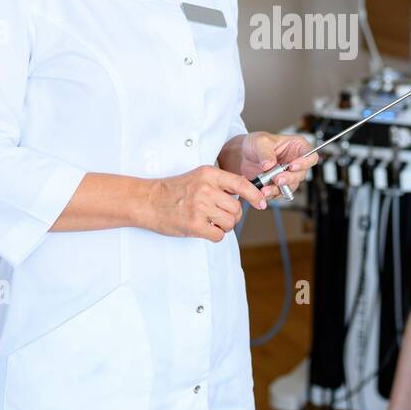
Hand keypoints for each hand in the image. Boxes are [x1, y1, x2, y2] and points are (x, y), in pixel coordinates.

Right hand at [147, 165, 267, 242]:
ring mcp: (200, 207)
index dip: (255, 195)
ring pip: (230, 223)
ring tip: (209, 222)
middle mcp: (206, 189)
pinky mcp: (194, 224)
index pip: (241, 184)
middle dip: (232, 216)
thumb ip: (219, 184)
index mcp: (209, 174)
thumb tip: (243, 196)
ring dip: (223, 226)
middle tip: (219, 216)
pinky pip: (218, 235)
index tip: (262, 202)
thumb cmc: (172, 191)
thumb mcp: (198, 177)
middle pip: (237, 209)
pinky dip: (214, 235)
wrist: (148, 200)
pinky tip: (204, 229)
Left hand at [235, 131, 317, 200]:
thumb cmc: (255, 143)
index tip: (292, 166)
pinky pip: (280, 193)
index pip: (311, 156)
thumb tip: (270, 164)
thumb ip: (266, 152)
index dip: (305, 162)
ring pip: (291, 186)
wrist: (242, 155)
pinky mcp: (279, 185)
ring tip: (266, 189)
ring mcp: (288, 175)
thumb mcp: (260, 141)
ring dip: (279, 189)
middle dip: (289, 178)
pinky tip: (263, 191)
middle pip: (301, 174)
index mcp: (297, 147)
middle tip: (277, 179)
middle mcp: (295, 162)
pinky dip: (272, 194)